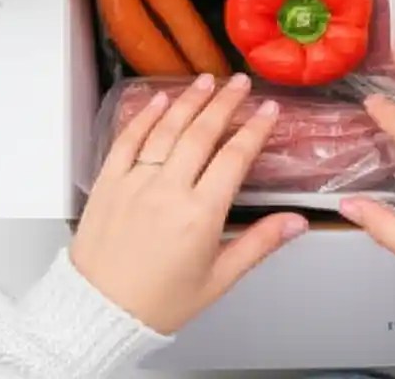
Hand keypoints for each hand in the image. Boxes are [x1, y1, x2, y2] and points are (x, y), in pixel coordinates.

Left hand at [70, 73, 308, 334]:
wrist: (97, 313)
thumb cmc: (158, 303)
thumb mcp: (218, 279)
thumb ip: (259, 244)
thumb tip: (297, 222)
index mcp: (199, 215)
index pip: (235, 157)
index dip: (255, 128)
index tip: (269, 109)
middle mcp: (167, 192)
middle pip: (202, 133)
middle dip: (225, 102)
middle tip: (241, 83)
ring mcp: (134, 183)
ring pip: (166, 129)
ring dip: (189, 101)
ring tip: (207, 81)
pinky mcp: (107, 184)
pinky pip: (127, 140)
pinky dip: (145, 116)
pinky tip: (160, 100)